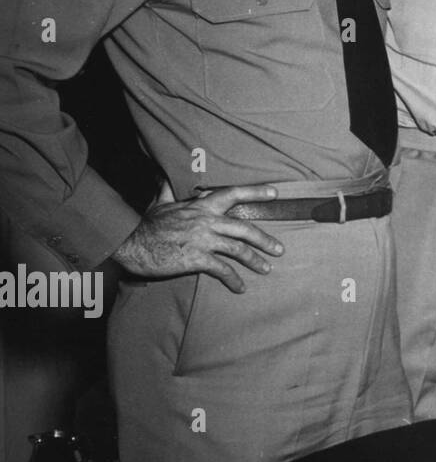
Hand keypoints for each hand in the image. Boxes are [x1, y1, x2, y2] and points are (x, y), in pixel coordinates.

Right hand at [114, 185, 284, 294]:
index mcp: (201, 206)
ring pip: (238, 249)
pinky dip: (233, 279)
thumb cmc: (146, 225)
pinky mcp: (196, 259)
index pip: (233, 193)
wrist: (130, 245)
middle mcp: (206, 221)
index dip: (256, 192)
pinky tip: (240, 287)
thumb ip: (170, 189)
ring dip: (255, 261)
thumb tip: (165, 174)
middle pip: (244, 228)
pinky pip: (222, 269)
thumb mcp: (160, 203)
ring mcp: (203, 240)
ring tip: (266, 269)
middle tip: (280, 249)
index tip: (275, 194)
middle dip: (265, 239)